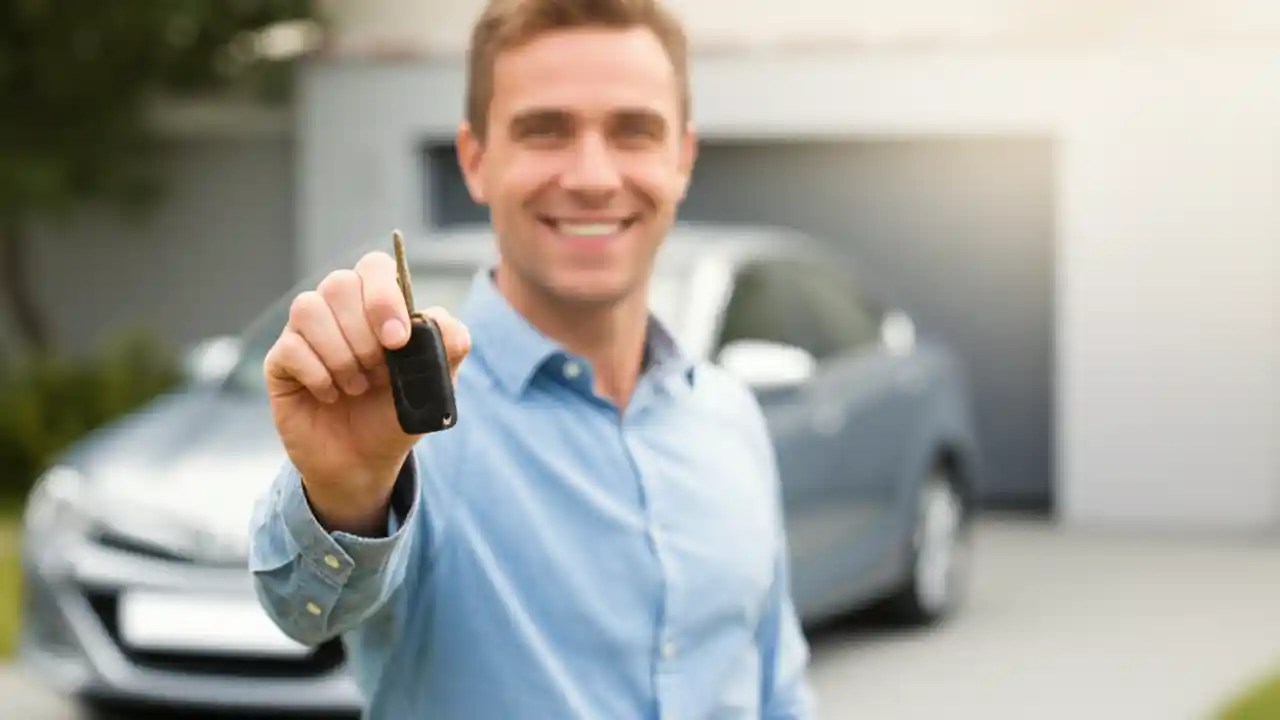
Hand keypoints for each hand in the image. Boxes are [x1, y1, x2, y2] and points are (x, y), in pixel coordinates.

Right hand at [262, 250, 470, 533]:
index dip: (384, 297)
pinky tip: (331, 396)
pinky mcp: (281, 361)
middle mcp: (338, 310)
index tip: (398, 340)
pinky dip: (317, 374)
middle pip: (339, 283)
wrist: (364, 462)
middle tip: (377, 370)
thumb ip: (449, 346)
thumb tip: (442, 320)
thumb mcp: (435, 384)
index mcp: (377, 306)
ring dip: (340, 353)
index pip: (374, 267)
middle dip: (363, 332)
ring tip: (356, 386)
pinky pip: (290, 347)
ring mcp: (306, 333)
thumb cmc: (396, 415)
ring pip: (308, 308)